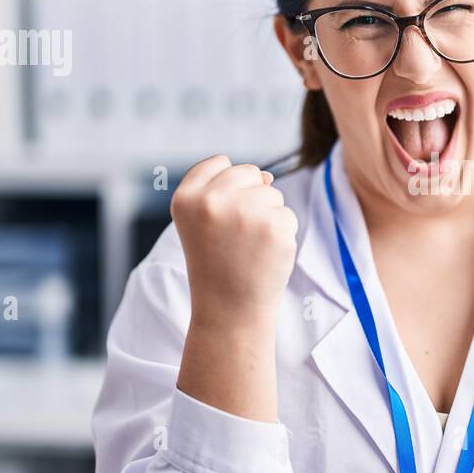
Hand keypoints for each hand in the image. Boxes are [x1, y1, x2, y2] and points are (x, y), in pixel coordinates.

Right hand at [171, 155, 298, 325]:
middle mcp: (211, 201)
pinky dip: (282, 234)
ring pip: (272, 193)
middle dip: (251, 198)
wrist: (230, 308)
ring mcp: (244, 211)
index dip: (227, 187)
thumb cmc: (218, 263)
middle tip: (237, 236)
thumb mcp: (205, 222)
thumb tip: (268, 176)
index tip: (220, 217)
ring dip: (268, 217)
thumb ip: (227, 190)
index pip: (219, 163)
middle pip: (249, 172)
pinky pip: (287, 215)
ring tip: (249, 247)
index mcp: (186, 198)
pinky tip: (265, 254)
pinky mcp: (273, 225)